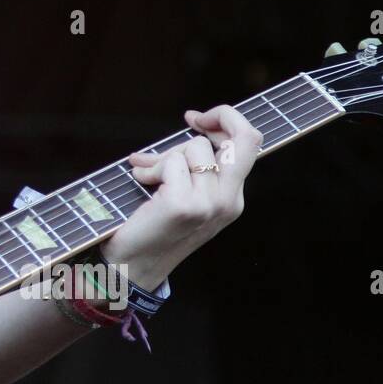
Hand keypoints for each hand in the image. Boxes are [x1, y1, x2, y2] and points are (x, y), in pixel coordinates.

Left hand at [98, 104, 263, 288]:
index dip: (227, 120)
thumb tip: (193, 125)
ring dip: (165, 156)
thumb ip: (194, 164)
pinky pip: (172, 164)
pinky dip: (150, 168)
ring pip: (196, 147)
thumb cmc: (151, 225)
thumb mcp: (183, 192)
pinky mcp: (185, 206)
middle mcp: (228, 202)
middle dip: (218, 117)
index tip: (197, 118)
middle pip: (245, 138)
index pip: (250, 144)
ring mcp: (209, 205)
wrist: (131, 265)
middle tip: (190, 120)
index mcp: (232, 198)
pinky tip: (141, 182)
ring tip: (148, 175)